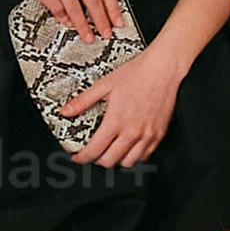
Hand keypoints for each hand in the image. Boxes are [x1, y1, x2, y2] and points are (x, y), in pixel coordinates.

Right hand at [0, 0, 128, 36]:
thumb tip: (96, 4)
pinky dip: (63, 17)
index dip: (113, 8)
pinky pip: (55, 5)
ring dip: (82, 24)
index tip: (117, 21)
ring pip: (75, 5)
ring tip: (86, 34)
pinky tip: (66, 23)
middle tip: (105, 33)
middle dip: (101, 20)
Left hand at [74, 48, 184, 167]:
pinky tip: (129, 147)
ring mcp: (147, 135)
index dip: (82, 157)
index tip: (78, 156)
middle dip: (97, 160)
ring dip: (117, 160)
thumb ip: (83, 101)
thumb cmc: (137, 73)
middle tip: (93, 153)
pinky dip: (135, 155)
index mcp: (116, 121)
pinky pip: (145, 155)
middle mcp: (132, 132)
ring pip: (129, 162)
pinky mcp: (159, 134)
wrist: (163, 68)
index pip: (94, 150)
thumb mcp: (104, 85)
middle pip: (110, 161)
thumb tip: (66, 111)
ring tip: (111, 151)